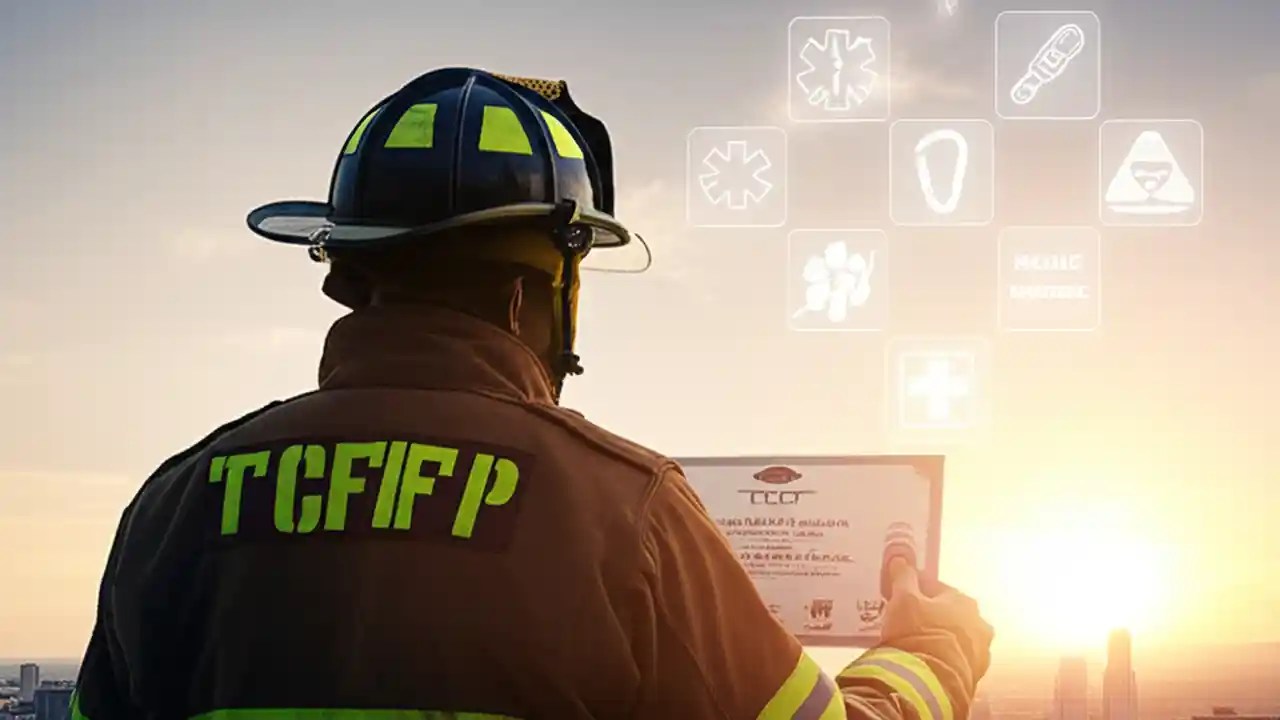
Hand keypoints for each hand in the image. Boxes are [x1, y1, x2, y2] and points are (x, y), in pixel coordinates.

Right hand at [880, 558, 994, 678]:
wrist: (926, 682)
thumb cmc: (916, 634)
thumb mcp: (903, 598)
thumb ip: (903, 576)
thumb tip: (901, 560)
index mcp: (964, 602)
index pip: (937, 588)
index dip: (915, 589)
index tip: (900, 594)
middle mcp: (979, 625)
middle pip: (949, 614)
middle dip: (930, 616)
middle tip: (907, 621)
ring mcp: (979, 653)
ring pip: (954, 639)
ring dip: (938, 639)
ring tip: (914, 645)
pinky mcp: (973, 676)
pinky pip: (954, 662)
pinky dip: (941, 660)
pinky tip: (924, 662)